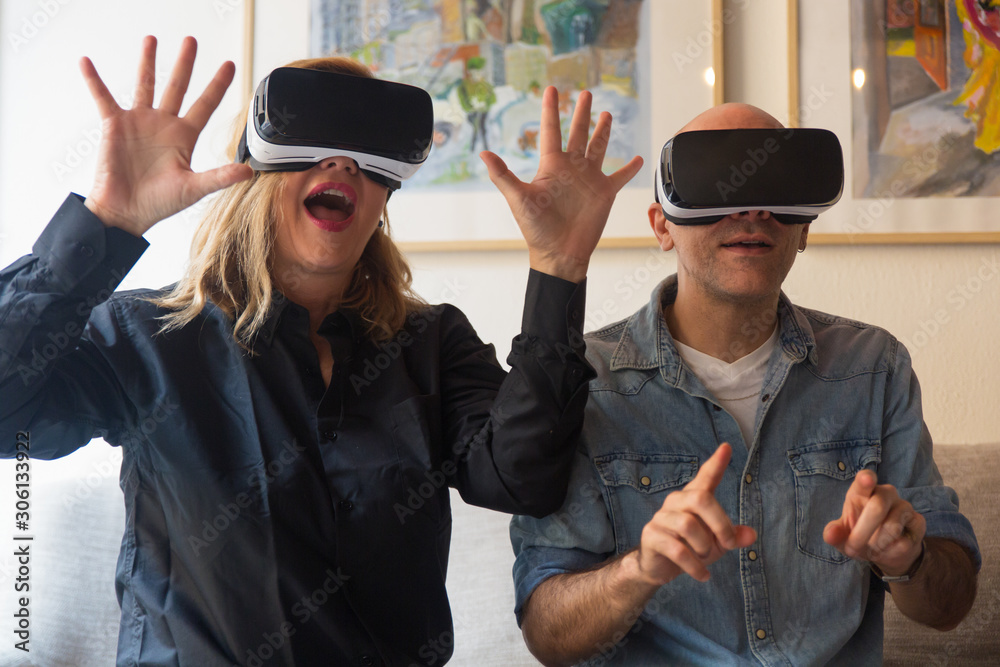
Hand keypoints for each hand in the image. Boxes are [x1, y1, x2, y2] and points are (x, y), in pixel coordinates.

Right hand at [81, 35, 252, 235]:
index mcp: (184, 137)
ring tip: (152, 39)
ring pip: (145, 84)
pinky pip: (103, 97)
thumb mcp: (193, 189)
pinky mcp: (115, 125)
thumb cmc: (159, 204)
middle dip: (185, 64)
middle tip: (191, 40)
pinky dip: (94, 80)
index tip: (229, 65)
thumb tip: (248, 171)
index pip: (206, 105)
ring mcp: (139, 122)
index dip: (217, 85)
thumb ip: (219, 177)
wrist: (126, 212)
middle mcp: (164, 125)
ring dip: (148, 62)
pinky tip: (87, 62)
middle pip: (177, 86)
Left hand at [480, 86, 642, 282]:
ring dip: (603, 131)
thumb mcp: (518, 198)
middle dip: (581, 113)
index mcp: (551, 166)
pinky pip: (620, 177)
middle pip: (578, 132)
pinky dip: (630, 168)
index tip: (550, 89)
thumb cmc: (536, 228)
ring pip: (598, 147)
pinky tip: (638, 159)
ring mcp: (589, 179)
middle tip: (585, 93)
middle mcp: (571, 168)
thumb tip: (483, 154)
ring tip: (607, 114)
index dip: (551, 110)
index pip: (551, 130)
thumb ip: (502, 175)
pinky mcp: (604, 193)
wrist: (559, 253)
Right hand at [632, 443, 755, 585]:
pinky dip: (695, 566)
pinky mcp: (652, 535)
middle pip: (701, 499)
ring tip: (706, 560)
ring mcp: (661, 518)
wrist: (658, 567)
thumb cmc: (690, 548)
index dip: (716, 463)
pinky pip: (677, 549)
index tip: (727, 448)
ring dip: (704, 547)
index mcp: (693, 499)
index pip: (705, 477)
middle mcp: (676, 502)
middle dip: (720, 524)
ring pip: (688, 525)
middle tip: (727, 544)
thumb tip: (751, 535)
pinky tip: (703, 575)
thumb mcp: (716, 543)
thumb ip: (733, 536)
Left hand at [823, 469, 925, 575]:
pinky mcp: (918, 521)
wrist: (887, 551)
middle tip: (852, 548)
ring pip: (891, 527)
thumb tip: (829, 535)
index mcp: (863, 491)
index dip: (866, 479)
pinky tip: (890, 548)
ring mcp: (904, 506)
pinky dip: (892, 551)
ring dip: (876, 545)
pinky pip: (905, 541)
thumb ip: (834, 534)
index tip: (866, 479)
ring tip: (872, 548)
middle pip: (877, 507)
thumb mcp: (843, 537)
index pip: (865, 479)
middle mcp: (885, 493)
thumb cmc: (861, 536)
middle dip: (862, 533)